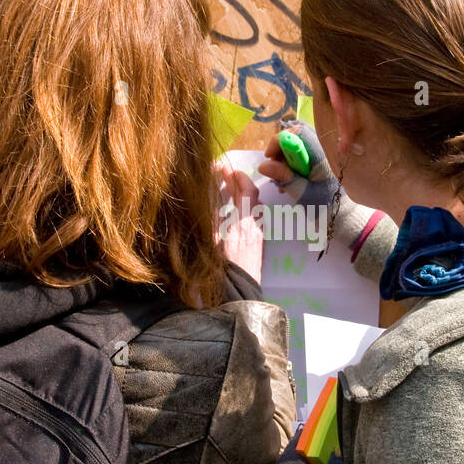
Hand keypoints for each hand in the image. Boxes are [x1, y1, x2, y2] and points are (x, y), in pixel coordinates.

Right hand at [214, 159, 263, 283]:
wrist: (239, 297)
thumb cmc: (220, 273)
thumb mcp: (208, 244)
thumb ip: (209, 219)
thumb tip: (206, 199)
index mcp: (242, 224)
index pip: (244, 190)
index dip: (234, 175)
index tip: (222, 166)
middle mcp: (253, 227)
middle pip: (251, 196)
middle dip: (239, 181)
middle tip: (225, 174)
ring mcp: (257, 237)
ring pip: (254, 208)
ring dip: (242, 195)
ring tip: (228, 191)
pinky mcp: (257, 246)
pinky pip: (253, 220)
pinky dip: (244, 209)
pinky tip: (232, 214)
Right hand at [259, 119, 378, 255]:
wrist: (346, 218)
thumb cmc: (326, 208)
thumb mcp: (302, 194)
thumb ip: (284, 177)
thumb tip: (263, 165)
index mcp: (321, 155)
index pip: (298, 132)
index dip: (279, 141)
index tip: (269, 158)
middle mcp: (323, 150)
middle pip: (296, 137)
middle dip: (280, 152)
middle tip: (274, 171)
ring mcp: (322, 156)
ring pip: (296, 147)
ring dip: (284, 162)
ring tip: (281, 182)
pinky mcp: (320, 163)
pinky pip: (301, 156)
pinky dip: (291, 166)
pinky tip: (289, 183)